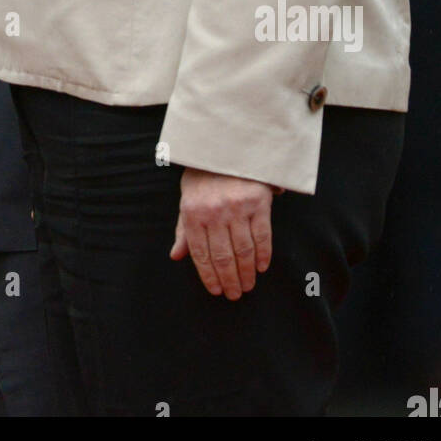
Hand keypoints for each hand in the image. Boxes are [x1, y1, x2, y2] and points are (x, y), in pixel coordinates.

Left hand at [170, 167, 278, 298]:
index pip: (201, 254)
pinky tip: (261, 267)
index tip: (216, 291)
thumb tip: (176, 256)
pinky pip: (262, 236)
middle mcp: (214, 212)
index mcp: (193, 213)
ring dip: (246, 273)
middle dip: (229, 280)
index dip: (209, 276)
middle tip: (235, 294)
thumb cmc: (203, 175)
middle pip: (223, 256)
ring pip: (243, 250)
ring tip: (248, 285)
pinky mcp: (258, 202)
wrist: (225, 146)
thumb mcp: (187, 199)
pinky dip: (263, 255)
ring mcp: (237, 207)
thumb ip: (183, 230)